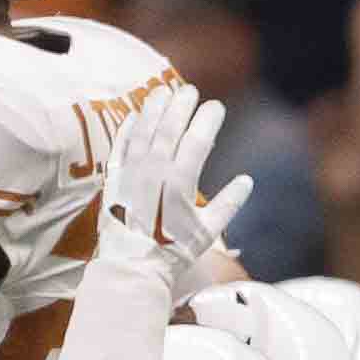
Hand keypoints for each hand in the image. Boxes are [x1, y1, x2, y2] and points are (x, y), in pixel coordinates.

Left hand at [94, 89, 247, 303]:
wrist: (131, 269)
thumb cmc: (172, 253)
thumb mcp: (207, 233)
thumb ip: (228, 204)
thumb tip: (246, 181)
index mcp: (181, 183)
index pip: (198, 140)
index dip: (208, 119)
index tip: (216, 106)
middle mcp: (155, 172)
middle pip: (170, 128)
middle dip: (182, 105)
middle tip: (190, 90)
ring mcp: (131, 173)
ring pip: (144, 131)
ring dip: (154, 108)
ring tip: (163, 92)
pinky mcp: (113, 179)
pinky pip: (120, 146)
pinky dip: (127, 129)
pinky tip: (135, 115)